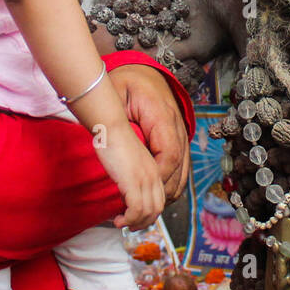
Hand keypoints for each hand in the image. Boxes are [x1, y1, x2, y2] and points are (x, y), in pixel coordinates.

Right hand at [98, 125, 166, 231]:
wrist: (112, 128)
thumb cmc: (114, 141)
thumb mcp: (128, 162)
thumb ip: (132, 175)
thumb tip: (125, 192)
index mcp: (154, 171)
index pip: (159, 199)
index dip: (149, 213)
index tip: (134, 217)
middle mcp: (154, 176)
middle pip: (157, 209)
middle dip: (144, 222)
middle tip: (129, 225)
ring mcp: (145, 180)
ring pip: (148, 213)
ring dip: (135, 223)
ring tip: (121, 223)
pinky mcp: (134, 182)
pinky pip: (136, 210)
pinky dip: (128, 219)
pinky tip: (118, 219)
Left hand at [108, 64, 189, 202]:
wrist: (143, 74)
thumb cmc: (126, 83)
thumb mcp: (116, 91)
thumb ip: (114, 113)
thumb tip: (108, 135)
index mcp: (163, 116)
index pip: (168, 155)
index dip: (157, 178)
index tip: (136, 193)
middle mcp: (178, 128)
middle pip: (177, 171)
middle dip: (158, 196)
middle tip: (135, 214)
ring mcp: (181, 137)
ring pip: (181, 175)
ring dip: (163, 197)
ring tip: (139, 215)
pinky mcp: (177, 144)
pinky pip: (179, 172)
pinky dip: (167, 188)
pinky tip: (149, 201)